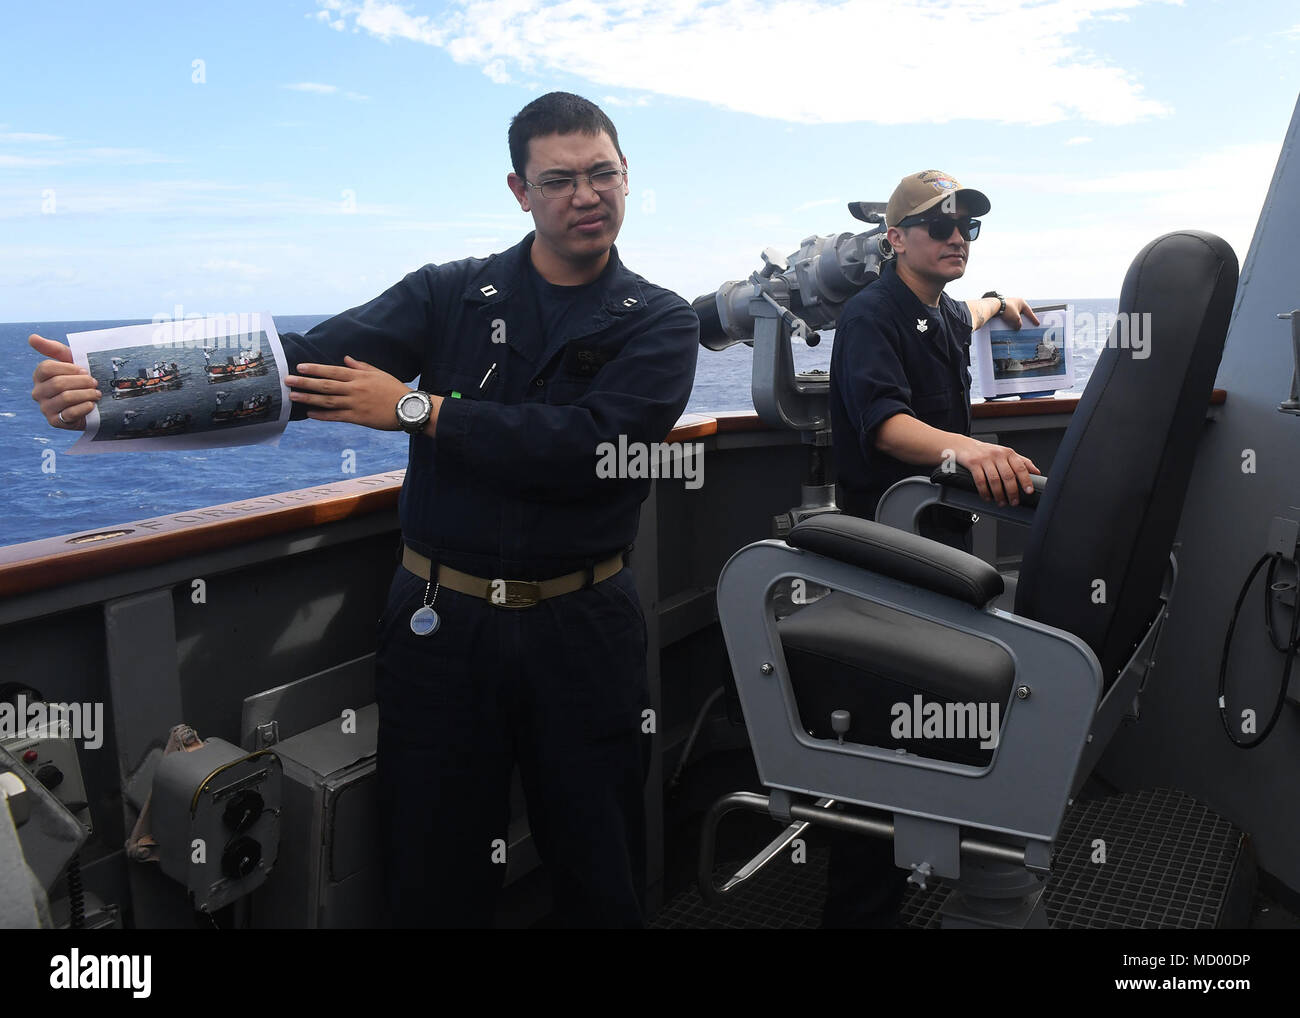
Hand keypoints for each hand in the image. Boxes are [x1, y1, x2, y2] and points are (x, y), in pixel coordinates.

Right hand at [30, 334, 101, 429]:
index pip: (46, 368)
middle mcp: (38, 392)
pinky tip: (92, 405)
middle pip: (58, 383)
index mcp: (39, 376)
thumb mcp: (70, 361)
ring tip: (97, 393)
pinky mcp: (55, 422)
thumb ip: (53, 349)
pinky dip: (85, 407)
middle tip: (95, 383)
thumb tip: (31, 337)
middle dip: (82, 382)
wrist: (94, 402)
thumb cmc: (80, 378)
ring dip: (87, 394)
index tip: (84, 370)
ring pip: (66, 398)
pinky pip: (70, 413)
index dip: (68, 368)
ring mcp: (45, 408)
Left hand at [286, 356, 440, 432]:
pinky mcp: (358, 418)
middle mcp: (355, 389)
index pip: (332, 371)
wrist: (408, 408)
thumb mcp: (379, 373)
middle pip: (326, 385)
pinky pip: (336, 416)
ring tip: (293, 396)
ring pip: (327, 400)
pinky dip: (322, 415)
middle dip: (305, 382)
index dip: (315, 369)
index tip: (300, 367)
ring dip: (309, 397)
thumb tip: (345, 359)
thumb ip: (361, 366)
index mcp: (359, 377)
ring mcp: (355, 404)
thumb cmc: (395, 389)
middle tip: (288, 380)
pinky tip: (310, 413)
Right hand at [955, 437, 1039, 506]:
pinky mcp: (973, 463)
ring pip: (994, 480)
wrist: (964, 446)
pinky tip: (987, 497)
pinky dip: (984, 492)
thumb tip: (1036, 472)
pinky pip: (980, 481)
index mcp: (1008, 453)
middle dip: (1012, 492)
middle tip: (1014, 502)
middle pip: (1008, 476)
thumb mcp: (1006, 453)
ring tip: (1001, 502)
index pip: (1020, 467)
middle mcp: (998, 455)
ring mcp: (985, 459)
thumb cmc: (987, 451)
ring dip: (999, 494)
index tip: (1029, 491)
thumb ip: (1021, 462)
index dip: (1026, 480)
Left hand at [998, 297, 1039, 329]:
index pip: (1030, 312)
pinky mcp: (1004, 307)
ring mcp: (1010, 304)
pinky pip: (1010, 314)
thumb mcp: (1016, 319)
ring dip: (1016, 320)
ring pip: (1016, 314)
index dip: (1033, 319)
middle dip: (1024, 319)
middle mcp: (1017, 302)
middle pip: (1023, 313)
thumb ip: (1019, 324)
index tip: (1037, 323)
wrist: (994, 306)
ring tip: (1016, 325)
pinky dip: (1010, 319)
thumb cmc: (1006, 309)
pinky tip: (1009, 323)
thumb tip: (1018, 327)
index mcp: (1022, 302)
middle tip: (1027, 324)